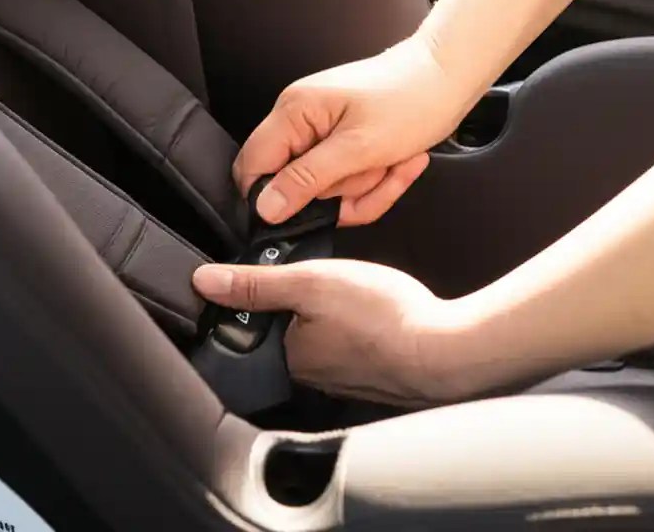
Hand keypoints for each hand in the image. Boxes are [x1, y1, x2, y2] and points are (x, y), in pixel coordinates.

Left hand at [193, 259, 466, 406]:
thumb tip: (205, 282)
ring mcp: (344, 380)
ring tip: (354, 294)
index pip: (255, 323)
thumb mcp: (311, 282)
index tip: (286, 274)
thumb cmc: (385, 317)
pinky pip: (354, 346)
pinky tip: (375, 315)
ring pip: (323, 337)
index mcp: (287, 357)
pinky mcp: (375, 375)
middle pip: (288, 329)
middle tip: (329, 280)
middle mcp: (310, 376)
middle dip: (301, 303)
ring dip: (332, 315)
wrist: (448, 350)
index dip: (264, 293)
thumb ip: (257, 282)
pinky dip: (360, 328)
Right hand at [235, 35, 465, 225]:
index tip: (309, 210)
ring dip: (366, 187)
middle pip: (295, 186)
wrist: (448, 79)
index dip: (274, 198)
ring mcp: (323, 135)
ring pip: (328, 192)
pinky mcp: (344, 146)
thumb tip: (266, 207)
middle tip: (372, 170)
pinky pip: (349, 186)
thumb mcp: (358, 148)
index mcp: (293, 112)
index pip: (253, 166)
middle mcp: (301, 121)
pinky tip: (398, 163)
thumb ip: (307, 179)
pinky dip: (377, 183)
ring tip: (391, 161)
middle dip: (340, 192)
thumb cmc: (411, 100)